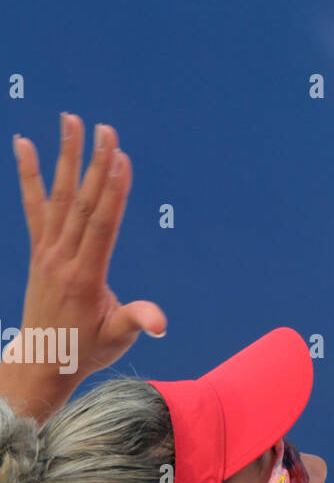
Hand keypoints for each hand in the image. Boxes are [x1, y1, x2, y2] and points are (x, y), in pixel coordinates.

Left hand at [7, 113, 166, 384]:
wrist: (42, 361)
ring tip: (71, 121)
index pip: (101, 226)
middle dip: (94, 164)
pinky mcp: (39, 251)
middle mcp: (62, 259)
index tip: (120, 158)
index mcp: (85, 277)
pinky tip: (24, 144)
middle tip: (104, 129)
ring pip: (58, 197)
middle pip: (81, 203)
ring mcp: (47, 252)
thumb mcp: (115, 339)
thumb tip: (160, 323)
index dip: (113, 191)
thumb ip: (136, 322)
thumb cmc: (85, 351)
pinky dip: (28, 175)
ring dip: (65, 157)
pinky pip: (32, 206)